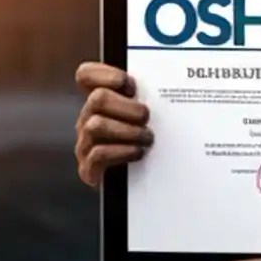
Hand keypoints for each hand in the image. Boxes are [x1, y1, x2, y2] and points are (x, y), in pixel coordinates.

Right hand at [73, 61, 153, 186]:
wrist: (145, 187)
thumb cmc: (152, 143)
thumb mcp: (150, 117)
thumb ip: (151, 97)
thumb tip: (175, 77)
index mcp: (100, 101)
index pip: (85, 75)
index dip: (104, 73)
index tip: (130, 84)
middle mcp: (88, 119)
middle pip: (98, 98)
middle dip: (128, 106)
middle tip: (147, 117)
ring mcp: (85, 144)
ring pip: (96, 125)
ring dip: (127, 130)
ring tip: (147, 137)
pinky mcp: (89, 169)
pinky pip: (98, 154)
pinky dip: (121, 151)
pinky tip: (138, 153)